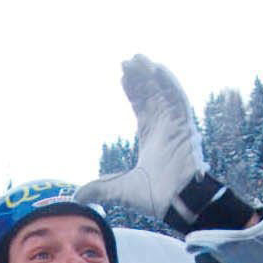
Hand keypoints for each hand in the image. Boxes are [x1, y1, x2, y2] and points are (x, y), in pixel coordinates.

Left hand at [75, 55, 205, 221]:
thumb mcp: (120, 189)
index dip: (133, 92)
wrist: (177, 204)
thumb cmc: (156, 198)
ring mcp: (177, 125)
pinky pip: (179, 98)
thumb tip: (76, 197)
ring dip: (151, 75)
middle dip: (139, 78)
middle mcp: (165, 128)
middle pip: (152, 95)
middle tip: (126, 61)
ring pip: (164, 92)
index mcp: (153, 138)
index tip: (122, 77)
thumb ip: (100, 188)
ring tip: (137, 59)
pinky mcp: (186, 126)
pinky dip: (170, 83)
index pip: (142, 108)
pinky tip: (156, 68)